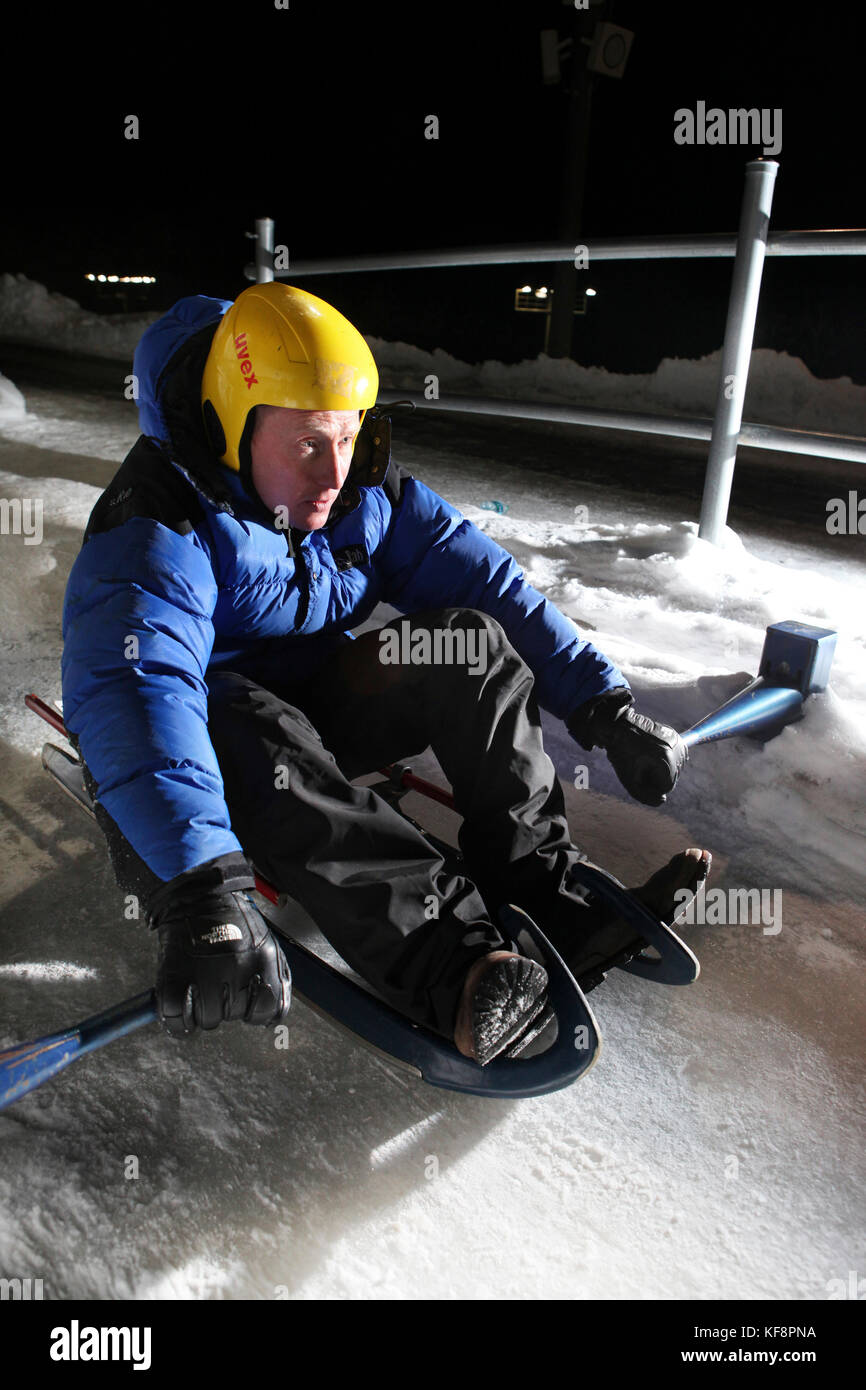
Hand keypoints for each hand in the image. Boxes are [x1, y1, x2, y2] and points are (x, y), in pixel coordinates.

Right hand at [148, 860, 291, 1036]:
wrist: (199, 893)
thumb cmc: (232, 919)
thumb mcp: (265, 943)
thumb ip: (271, 977)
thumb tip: (271, 1015)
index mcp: (264, 961)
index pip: (270, 1010)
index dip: (256, 1011)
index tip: (245, 1005)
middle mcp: (239, 970)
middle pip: (233, 1016)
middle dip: (224, 1006)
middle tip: (215, 984)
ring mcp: (207, 974)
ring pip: (207, 1020)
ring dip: (200, 1011)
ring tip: (197, 986)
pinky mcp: (176, 976)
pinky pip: (177, 1016)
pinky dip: (176, 1019)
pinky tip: (179, 1006)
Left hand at [568, 689, 686, 805]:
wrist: (618, 725)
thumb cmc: (621, 753)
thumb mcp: (629, 781)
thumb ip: (646, 797)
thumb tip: (662, 800)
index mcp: (666, 760)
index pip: (666, 788)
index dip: (649, 784)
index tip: (636, 771)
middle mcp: (677, 749)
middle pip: (672, 779)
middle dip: (655, 777)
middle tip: (638, 763)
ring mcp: (678, 740)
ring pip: (674, 769)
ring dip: (659, 768)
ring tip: (644, 756)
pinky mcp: (676, 736)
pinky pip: (675, 757)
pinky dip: (664, 759)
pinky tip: (651, 753)